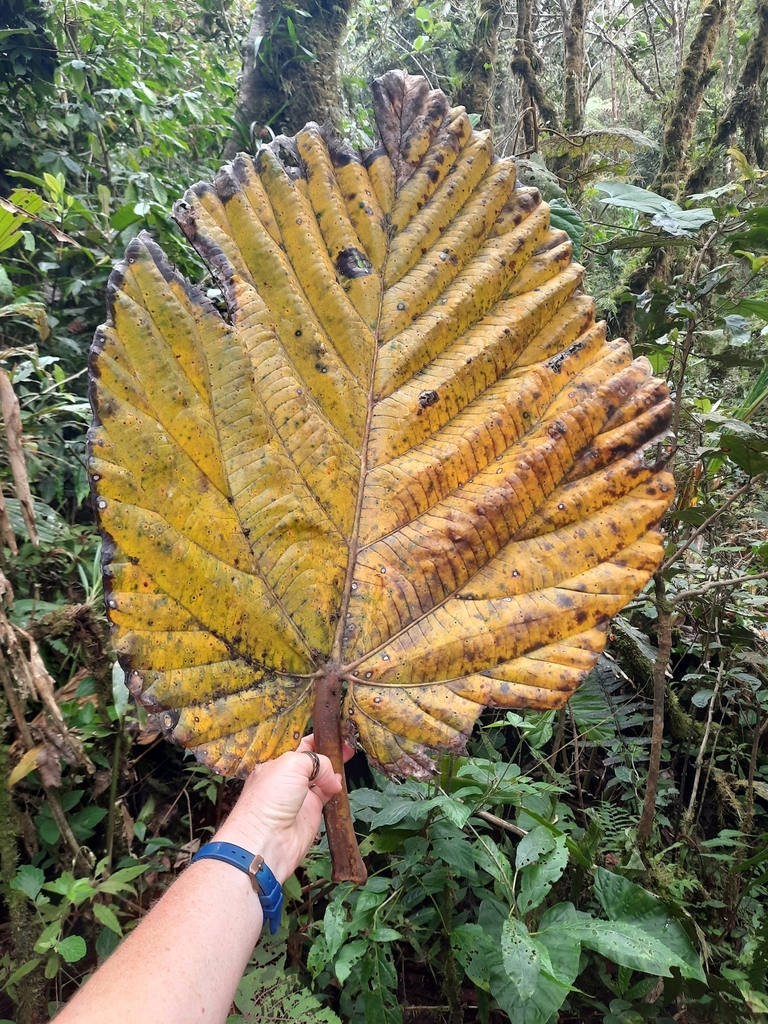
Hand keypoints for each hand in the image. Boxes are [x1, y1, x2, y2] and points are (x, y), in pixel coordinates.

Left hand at [214, 735, 354, 883]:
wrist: (268, 840)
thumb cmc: (268, 800)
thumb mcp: (292, 764)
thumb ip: (316, 761)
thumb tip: (330, 775)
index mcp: (276, 763)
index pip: (298, 745)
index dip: (315, 738)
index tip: (331, 731)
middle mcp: (287, 778)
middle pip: (312, 759)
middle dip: (328, 750)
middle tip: (344, 743)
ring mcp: (300, 795)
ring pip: (321, 776)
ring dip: (334, 768)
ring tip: (347, 757)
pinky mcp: (311, 811)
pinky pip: (327, 794)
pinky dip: (335, 787)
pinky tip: (339, 783)